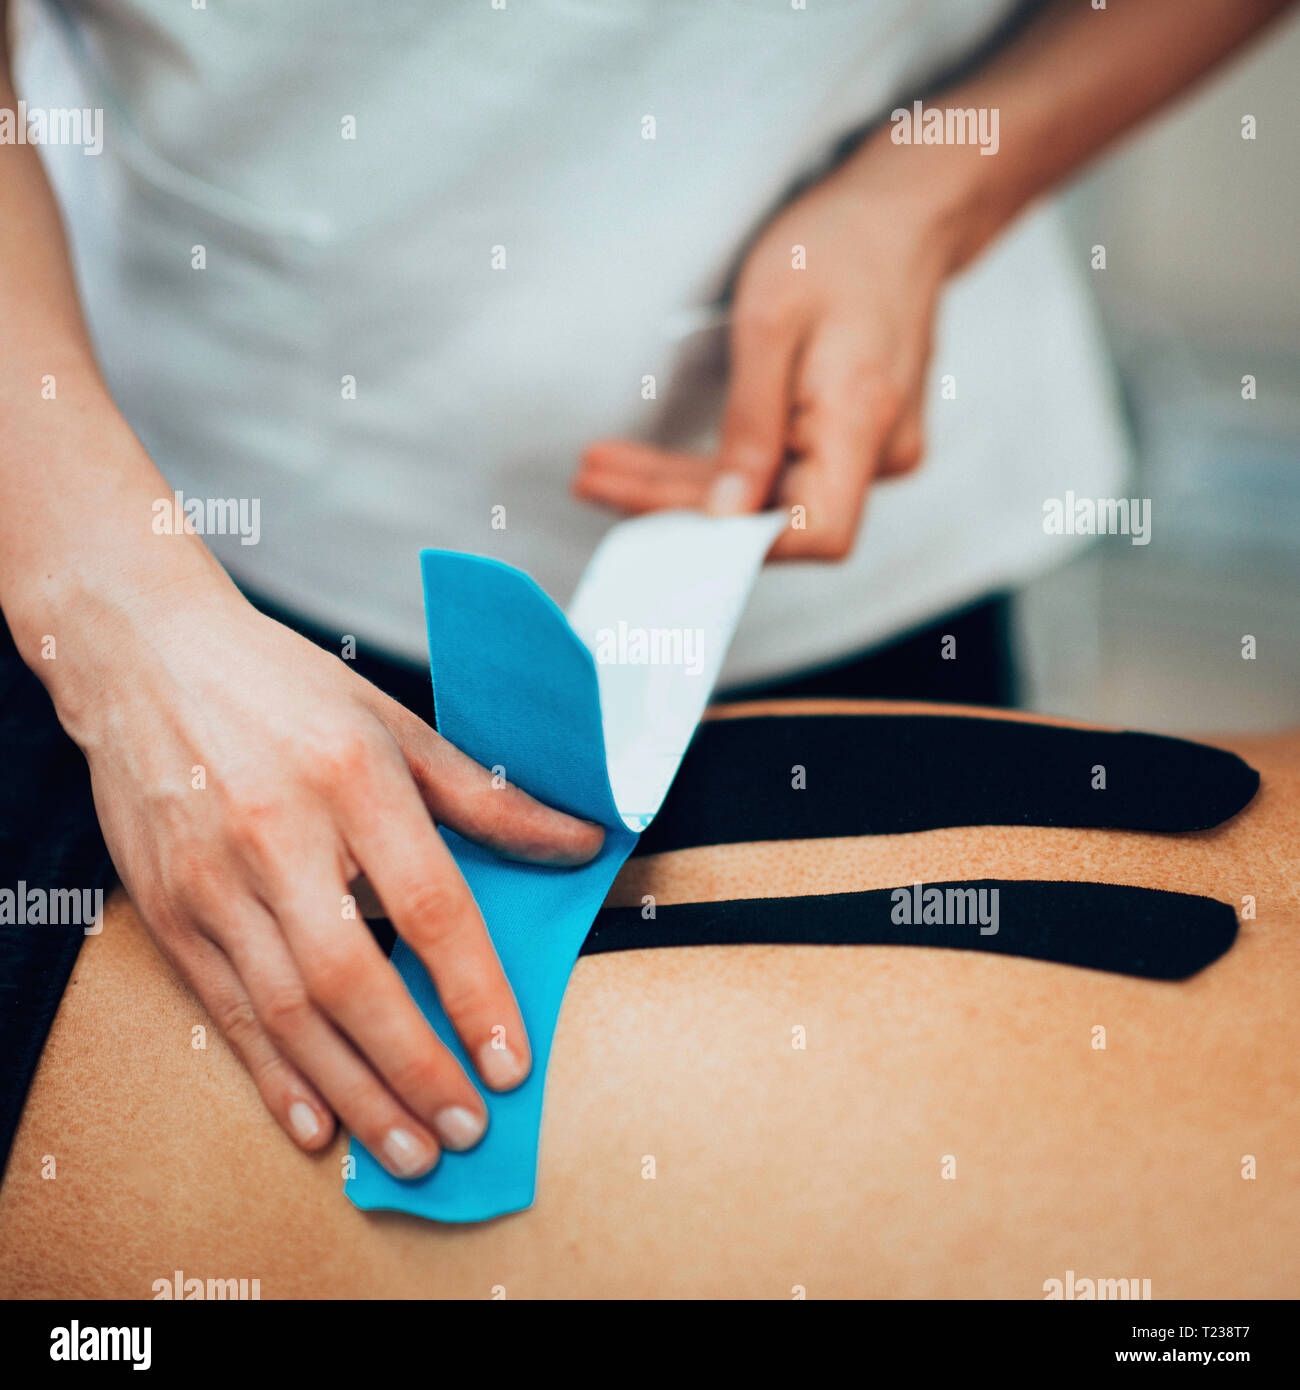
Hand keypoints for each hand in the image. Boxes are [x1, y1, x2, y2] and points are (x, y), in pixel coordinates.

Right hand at [57, 580, 602, 1176]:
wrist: (147, 659)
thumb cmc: (285, 687)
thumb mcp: (395, 723)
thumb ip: (487, 796)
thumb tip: (578, 841)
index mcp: (352, 779)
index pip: (428, 906)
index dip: (475, 990)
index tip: (510, 1060)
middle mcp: (278, 835)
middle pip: (352, 979)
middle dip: (415, 1067)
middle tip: (465, 1130)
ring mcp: (212, 880)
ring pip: (287, 1012)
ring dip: (353, 1092)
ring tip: (409, 1150)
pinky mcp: (168, 910)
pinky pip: (222, 1010)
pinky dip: (272, 1075)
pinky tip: (316, 1124)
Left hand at [574, 134, 978, 558]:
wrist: (899, 216)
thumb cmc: (835, 247)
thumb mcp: (771, 319)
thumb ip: (751, 426)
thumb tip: (729, 515)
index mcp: (864, 419)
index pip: (814, 531)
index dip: (737, 545)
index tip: (655, 526)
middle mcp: (880, 452)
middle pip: (773, 520)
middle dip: (676, 506)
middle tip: (591, 478)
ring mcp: (869, 453)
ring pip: (767, 501)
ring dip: (684, 490)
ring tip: (603, 468)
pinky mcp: (848, 445)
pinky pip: (777, 477)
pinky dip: (716, 473)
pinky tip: (655, 465)